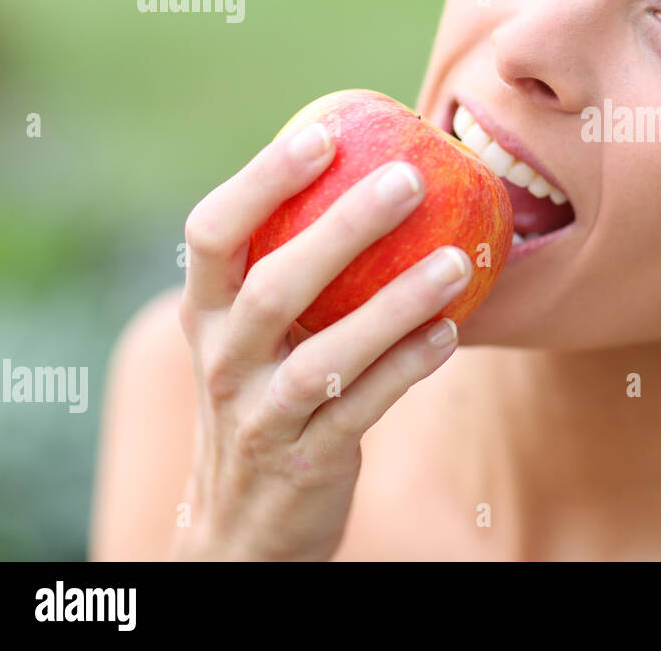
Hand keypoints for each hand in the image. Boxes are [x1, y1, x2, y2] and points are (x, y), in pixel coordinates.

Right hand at [170, 122, 470, 559]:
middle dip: (342, 228)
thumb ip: (290, 270)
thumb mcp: (254, 337)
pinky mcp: (306, 461)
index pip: (212, 234)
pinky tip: (452, 332)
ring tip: (455, 260)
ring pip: (326, 356)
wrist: (243, 526)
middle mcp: (222, 361)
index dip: (261, 181)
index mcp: (205, 315)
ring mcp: (260, 416)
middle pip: (273, 286)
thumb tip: (372, 175)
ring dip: (395, 304)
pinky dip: (409, 367)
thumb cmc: (267, 397)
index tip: (322, 135)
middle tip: (410, 179)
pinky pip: (364, 407)